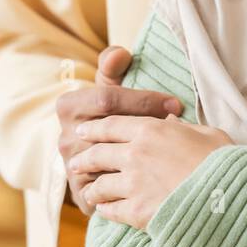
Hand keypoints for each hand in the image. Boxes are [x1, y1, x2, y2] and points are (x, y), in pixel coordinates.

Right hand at [56, 44, 183, 216]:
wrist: (92, 150)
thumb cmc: (108, 110)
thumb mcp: (109, 83)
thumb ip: (113, 63)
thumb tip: (119, 54)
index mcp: (68, 105)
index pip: (108, 99)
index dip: (145, 99)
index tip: (175, 102)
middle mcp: (65, 137)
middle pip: (112, 132)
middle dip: (149, 129)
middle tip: (181, 128)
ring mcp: (71, 167)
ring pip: (113, 162)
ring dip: (146, 159)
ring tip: (175, 154)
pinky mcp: (81, 193)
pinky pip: (111, 191)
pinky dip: (137, 186)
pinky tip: (164, 180)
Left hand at [68, 113, 233, 229]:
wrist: (226, 198)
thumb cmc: (223, 162)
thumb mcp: (208, 134)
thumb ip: (184, 127)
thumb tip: (171, 121)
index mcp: (151, 130)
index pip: (111, 125)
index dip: (94, 128)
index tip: (83, 131)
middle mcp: (135, 155)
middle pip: (97, 154)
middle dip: (83, 158)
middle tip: (75, 163)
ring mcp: (133, 185)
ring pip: (99, 184)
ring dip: (91, 187)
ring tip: (88, 191)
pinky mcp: (136, 212)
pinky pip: (110, 209)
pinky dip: (105, 209)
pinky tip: (104, 210)